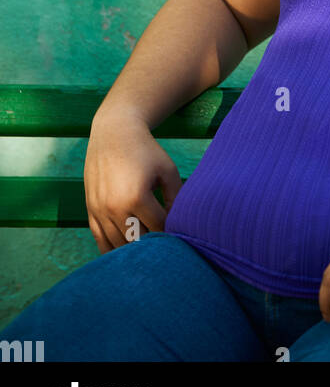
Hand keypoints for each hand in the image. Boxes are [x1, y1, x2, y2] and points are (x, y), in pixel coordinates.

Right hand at [83, 107, 183, 252]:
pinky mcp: (91, 211)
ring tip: (149, 247)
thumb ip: (177, 197)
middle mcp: (114, 208)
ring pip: (119, 244)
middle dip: (154, 243)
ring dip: (135, 248)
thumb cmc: (145, 150)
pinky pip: (100, 240)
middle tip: (165, 243)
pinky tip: (125, 254)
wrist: (113, 133)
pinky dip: (113, 250)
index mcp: (136, 197)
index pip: (158, 227)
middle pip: (139, 240)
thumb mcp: (167, 170)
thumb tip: (181, 225)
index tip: (179, 230)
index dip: (171, 231)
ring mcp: (100, 211)